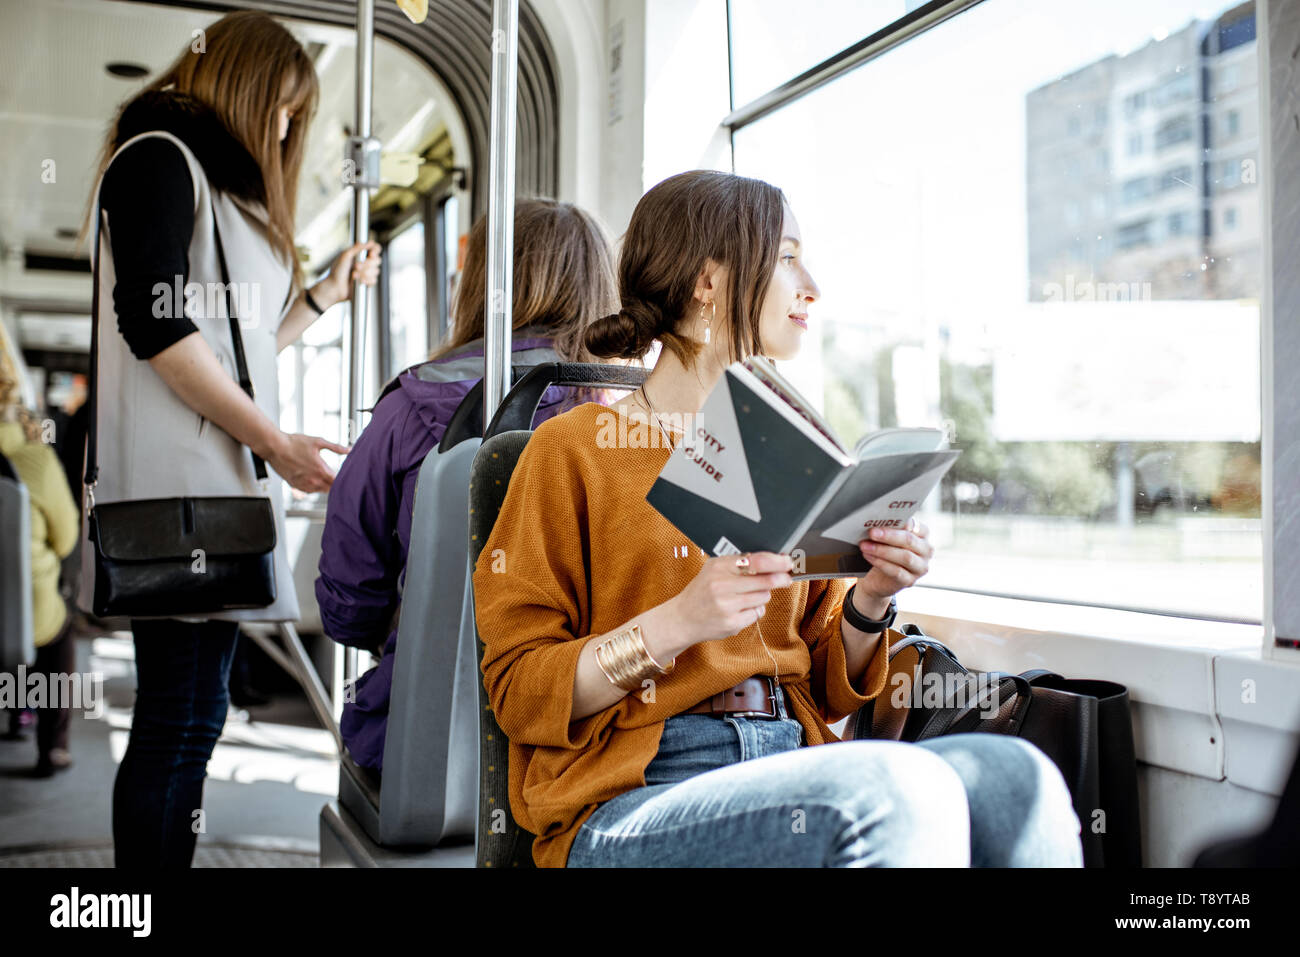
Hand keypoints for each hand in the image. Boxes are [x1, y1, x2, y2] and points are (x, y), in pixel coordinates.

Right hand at [264, 432, 350, 493]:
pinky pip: (308, 491)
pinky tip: (314, 480)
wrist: (275, 447)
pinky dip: (313, 487)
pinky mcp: (295, 485)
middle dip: (334, 484)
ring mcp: (303, 484)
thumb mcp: (318, 442)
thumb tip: (349, 449)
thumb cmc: (294, 443)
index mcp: (321, 470)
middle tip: (337, 477)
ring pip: (320, 491)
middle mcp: (313, 480)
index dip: (343, 479)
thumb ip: (336, 447)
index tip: (345, 475)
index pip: (337, 482)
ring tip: (326, 477)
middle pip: (330, 489)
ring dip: (324, 486)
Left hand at [313, 241, 381, 308]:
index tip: (371, 255)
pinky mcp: (367, 282)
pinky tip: (358, 281)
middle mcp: (364, 263)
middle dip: (367, 264)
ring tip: (354, 275)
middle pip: (377, 260)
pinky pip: (374, 280)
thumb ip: (358, 248)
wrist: (335, 287)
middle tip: (356, 266)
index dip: (375, 251)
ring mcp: (366, 273)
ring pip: (376, 271)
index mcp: (359, 254)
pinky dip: (366, 281)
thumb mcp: (345, 256)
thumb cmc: (337, 271)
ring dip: (364, 273)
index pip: (374, 249)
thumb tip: (370, 242)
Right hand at [659, 552, 792, 648]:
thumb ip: (739, 564)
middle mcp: (721, 585)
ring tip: (745, 597)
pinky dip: (754, 611)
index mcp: (718, 566)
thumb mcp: (714, 570)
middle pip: (765, 581)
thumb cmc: (702, 591)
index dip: (776, 562)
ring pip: (763, 597)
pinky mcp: (731, 623)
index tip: (787, 562)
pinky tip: (739, 610)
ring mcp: (726, 605)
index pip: (756, 561)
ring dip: (761, 596)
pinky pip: (757, 613)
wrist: (682, 618)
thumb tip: (773, 561)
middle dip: (780, 579)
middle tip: (786, 579)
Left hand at [854, 518, 933, 607]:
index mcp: (922, 534)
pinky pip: (897, 571)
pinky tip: (869, 557)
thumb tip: (877, 520)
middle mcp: (925, 550)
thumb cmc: (884, 551)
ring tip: (865, 546)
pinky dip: (881, 563)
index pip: (914, 525)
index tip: (882, 519)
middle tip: (871, 532)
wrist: (877, 578)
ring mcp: (920, 567)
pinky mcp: (910, 581)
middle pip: (909, 540)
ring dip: (882, 550)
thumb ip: (888, 528)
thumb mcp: (887, 537)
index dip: (898, 522)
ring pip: (905, 557)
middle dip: (888, 536)